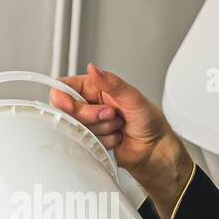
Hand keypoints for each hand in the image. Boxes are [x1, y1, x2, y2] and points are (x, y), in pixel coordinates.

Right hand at [50, 65, 193, 215]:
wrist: (156, 149)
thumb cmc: (150, 121)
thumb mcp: (132, 97)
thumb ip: (111, 83)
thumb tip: (94, 69)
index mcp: (98, 88)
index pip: (67, 87)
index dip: (63, 96)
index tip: (67, 105)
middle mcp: (92, 105)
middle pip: (70, 110)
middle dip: (91, 115)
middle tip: (110, 114)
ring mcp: (92, 124)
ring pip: (79, 128)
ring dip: (101, 129)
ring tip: (118, 125)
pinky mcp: (93, 140)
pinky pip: (87, 142)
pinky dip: (104, 141)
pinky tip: (116, 137)